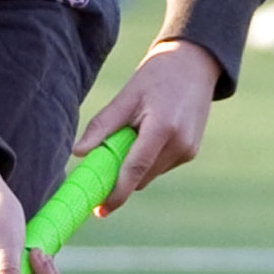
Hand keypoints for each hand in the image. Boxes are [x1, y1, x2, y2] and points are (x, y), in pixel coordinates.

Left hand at [76, 38, 218, 209]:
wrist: (194, 65)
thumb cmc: (156, 76)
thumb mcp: (126, 96)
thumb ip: (102, 126)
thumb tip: (78, 153)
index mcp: (163, 128)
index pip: (135, 169)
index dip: (116, 193)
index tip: (99, 209)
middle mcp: (180, 144)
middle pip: (141, 176)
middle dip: (120, 176)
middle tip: (102, 161)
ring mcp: (188, 150)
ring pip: (150, 174)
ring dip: (134, 166)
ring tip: (133, 133)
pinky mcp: (191, 152)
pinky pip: (161, 166)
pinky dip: (148, 159)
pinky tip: (148, 133)